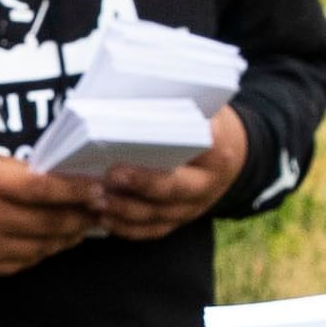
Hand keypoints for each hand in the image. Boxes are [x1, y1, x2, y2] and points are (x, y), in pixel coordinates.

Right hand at [0, 145, 102, 273]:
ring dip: (67, 237)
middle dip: (81, 216)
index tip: (99, 190)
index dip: (76, 191)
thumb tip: (58, 180)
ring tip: (81, 226)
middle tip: (100, 210)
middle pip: (50, 222)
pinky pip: (25, 263)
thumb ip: (16, 171)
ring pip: (43, 246)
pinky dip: (43, 252)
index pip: (44, 189)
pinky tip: (52, 241)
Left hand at [88, 106, 250, 238]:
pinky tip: (102, 217)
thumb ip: (176, 103)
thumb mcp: (202, 107)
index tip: (145, 140)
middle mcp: (207, 184)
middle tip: (112, 175)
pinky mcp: (178, 221)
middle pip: (174, 188)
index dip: (174, 145)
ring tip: (95, 199)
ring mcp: (193, 207)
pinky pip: (151, 230)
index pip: (200, 148)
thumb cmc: (203, 121)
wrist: (230, 154)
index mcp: (218, 151)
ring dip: (124, 209)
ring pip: (158, 214)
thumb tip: (134, 96)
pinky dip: (125, 227)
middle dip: (142, 184)